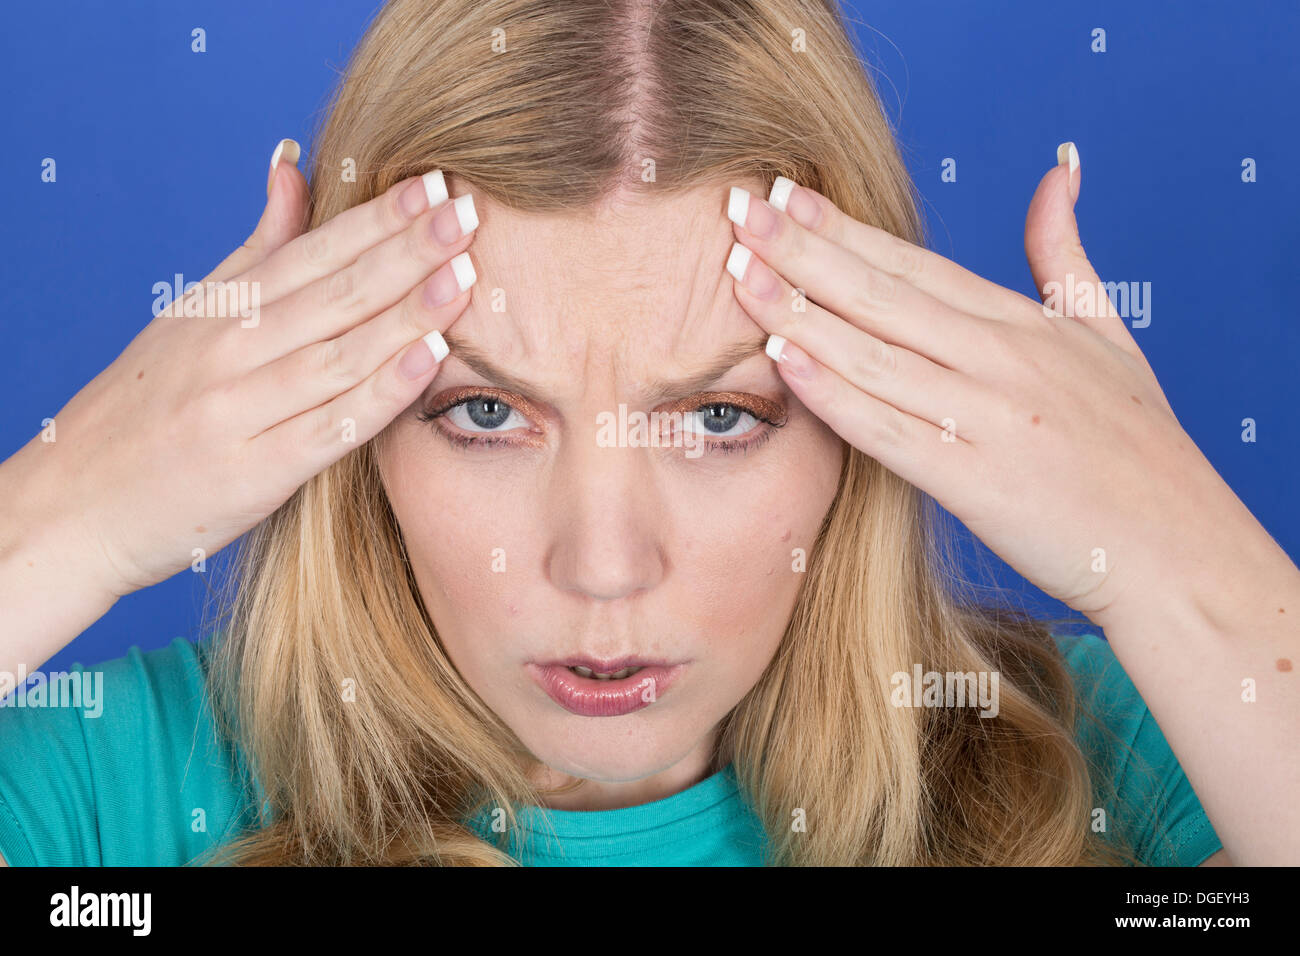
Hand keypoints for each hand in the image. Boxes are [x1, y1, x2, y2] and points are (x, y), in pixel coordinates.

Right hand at [1, 140, 478, 602]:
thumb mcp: (191, 315)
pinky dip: (380, 393)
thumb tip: (293, 165)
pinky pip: (328, 427)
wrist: (73, 507)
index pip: (314, 252)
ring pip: (338, 353)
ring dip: (407, 314)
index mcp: (221, 309)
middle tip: (468, 213)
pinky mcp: (252, 474)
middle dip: (407, 251)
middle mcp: (229, 351)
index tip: (436, 183)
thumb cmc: (144, 408)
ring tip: (464, 278)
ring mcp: (239, 412)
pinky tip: (429, 362)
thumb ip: (257, 247)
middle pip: (335, 294)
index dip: (378, 218)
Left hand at [722, 146, 1259, 627]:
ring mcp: (990, 418)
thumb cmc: (1141, 447)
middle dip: (803, 251)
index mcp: (1024, 324)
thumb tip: (1057, 176)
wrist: (1180, 548)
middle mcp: (1002, 359)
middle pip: (882, 294)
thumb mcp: (1109, 334)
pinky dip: (835, 394)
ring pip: (875, 354)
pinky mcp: (978, 482)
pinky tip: (784, 362)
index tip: (785, 197)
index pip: (914, 264)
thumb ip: (1066, 256)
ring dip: (800, 313)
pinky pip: (890, 430)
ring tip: (739, 278)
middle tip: (738, 211)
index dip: (844, 230)